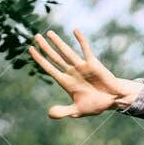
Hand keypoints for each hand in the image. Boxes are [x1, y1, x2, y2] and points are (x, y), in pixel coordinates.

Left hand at [28, 28, 142, 117]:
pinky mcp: (93, 64)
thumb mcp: (77, 111)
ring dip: (58, 42)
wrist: (112, 100)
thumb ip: (63, 111)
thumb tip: (49, 114)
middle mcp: (72, 72)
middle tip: (36, 36)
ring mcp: (81, 67)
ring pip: (67, 52)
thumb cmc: (95, 105)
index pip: (50, 68)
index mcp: (66, 82)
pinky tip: (75, 30)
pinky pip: (86, 50)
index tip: (30, 49)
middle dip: (45, 47)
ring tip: (49, 32)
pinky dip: (81, 40)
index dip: (40, 59)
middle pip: (55, 57)